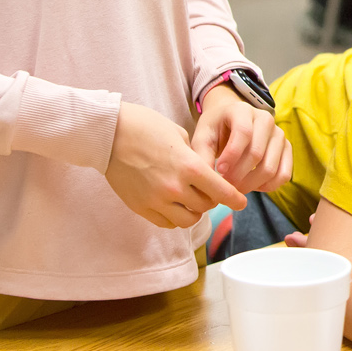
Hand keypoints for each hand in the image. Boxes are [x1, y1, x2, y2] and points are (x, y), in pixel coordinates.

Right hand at [106, 102, 246, 228]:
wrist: (109, 134)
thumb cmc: (146, 127)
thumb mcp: (179, 136)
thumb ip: (194, 157)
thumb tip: (204, 172)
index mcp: (189, 166)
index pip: (220, 191)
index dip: (234, 199)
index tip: (242, 202)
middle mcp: (175, 188)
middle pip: (206, 206)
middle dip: (212, 200)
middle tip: (210, 191)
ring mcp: (156, 201)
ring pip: (187, 220)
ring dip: (194, 211)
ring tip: (191, 200)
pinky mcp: (140, 208)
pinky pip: (166, 223)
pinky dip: (175, 217)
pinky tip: (174, 205)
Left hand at [191, 83, 292, 194]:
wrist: (230, 122)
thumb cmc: (215, 130)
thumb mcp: (202, 138)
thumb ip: (202, 157)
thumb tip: (208, 182)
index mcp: (242, 110)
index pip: (243, 132)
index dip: (232, 155)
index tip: (219, 171)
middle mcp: (266, 119)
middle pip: (257, 153)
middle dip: (238, 175)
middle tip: (224, 185)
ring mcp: (279, 134)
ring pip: (270, 167)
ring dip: (251, 184)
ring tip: (236, 188)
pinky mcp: (287, 148)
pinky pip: (284, 174)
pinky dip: (268, 186)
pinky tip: (253, 186)